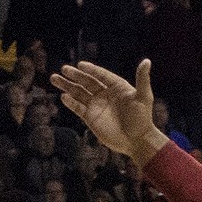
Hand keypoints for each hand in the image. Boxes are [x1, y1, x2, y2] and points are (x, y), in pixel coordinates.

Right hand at [52, 61, 166, 164]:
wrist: (137, 140)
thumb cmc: (143, 118)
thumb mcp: (144, 97)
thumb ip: (142, 79)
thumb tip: (147, 61)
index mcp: (117, 86)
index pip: (101, 75)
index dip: (91, 69)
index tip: (80, 65)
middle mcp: (105, 94)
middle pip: (87, 82)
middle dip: (75, 76)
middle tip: (63, 69)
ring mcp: (97, 105)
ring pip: (79, 93)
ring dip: (67, 86)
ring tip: (54, 78)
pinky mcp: (90, 117)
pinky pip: (78, 107)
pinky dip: (70, 102)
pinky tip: (63, 96)